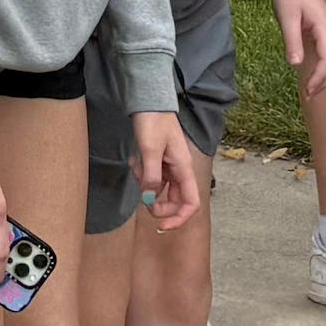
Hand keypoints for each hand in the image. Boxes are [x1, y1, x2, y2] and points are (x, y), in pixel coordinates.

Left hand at [129, 109, 204, 230]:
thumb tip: (149, 200)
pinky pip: (152, 177)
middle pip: (175, 200)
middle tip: (141, 199)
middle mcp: (180, 170)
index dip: (179, 219)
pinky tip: (134, 161)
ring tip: (135, 168)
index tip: (161, 225)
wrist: (147, 99)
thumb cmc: (153, 121)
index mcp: (184, 168)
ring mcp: (170, 166)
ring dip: (146, 186)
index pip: (191, 203)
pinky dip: (142, 175)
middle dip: (157, 204)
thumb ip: (151, 176)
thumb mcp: (150, 149)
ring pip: (160, 189)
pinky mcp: (160, 160)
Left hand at [277, 0, 325, 91]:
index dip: (319, 79)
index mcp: (325, 29)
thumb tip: (294, 64)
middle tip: (308, 96)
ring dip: (325, 76)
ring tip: (311, 90)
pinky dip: (325, 66)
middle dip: (324, 82)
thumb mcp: (287, 16)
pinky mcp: (325, 29)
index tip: (307, 92)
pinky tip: (313, 73)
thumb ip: (292, 40)